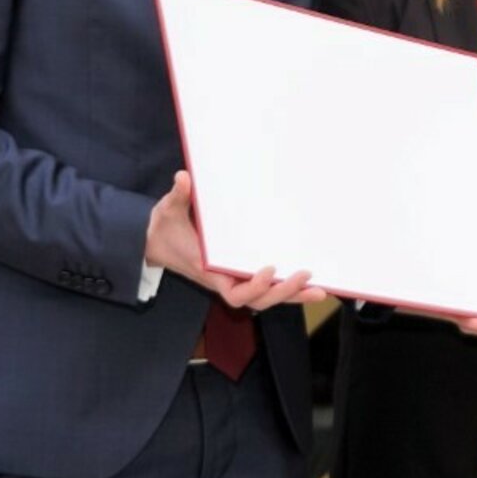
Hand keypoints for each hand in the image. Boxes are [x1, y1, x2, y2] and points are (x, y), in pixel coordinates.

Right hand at [146, 172, 326, 308]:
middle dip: (283, 292)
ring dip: (292, 295)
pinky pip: (267, 288)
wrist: (157, 243)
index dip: (253, 286)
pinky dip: (288, 289)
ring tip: (319, 290)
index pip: (233, 293)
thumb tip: (183, 178)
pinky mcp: (241, 275)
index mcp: (209, 270)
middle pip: (257, 299)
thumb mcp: (168, 210)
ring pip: (266, 297)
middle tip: (305, 275)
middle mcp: (224, 280)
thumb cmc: (165, 228)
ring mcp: (234, 280)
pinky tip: (311, 284)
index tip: (269, 269)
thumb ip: (178, 196)